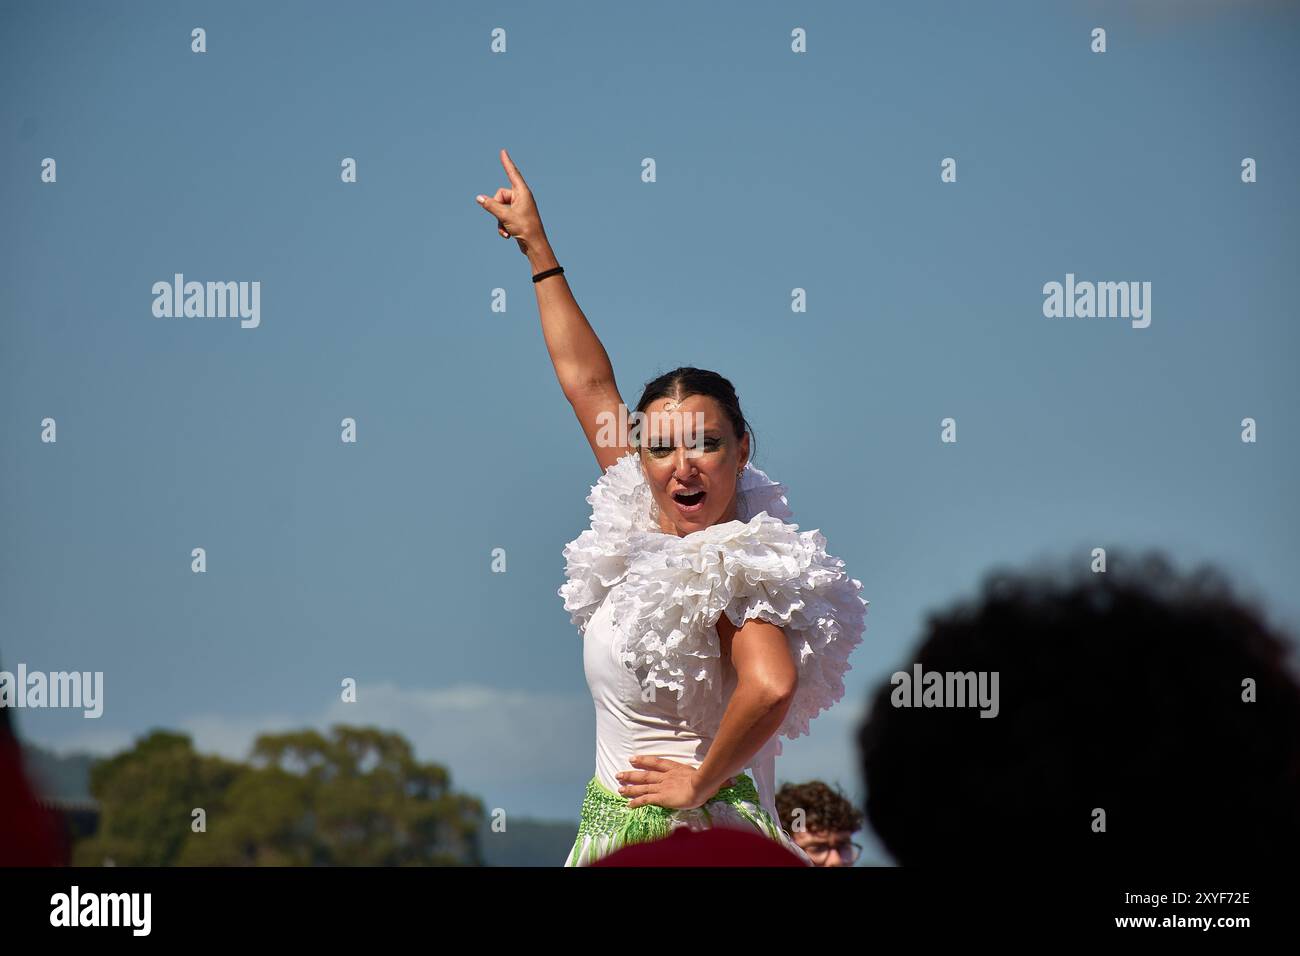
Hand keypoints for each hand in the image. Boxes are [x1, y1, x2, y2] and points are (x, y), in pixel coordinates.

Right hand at [474, 148, 546, 256]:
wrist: (534, 245)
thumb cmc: (524, 228)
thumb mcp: (505, 216)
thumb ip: (490, 205)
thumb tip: (478, 197)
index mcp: (522, 193)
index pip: (512, 173)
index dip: (506, 162)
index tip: (503, 151)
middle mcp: (522, 197)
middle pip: (500, 195)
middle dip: (497, 208)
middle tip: (504, 218)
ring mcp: (519, 207)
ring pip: (500, 207)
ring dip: (500, 220)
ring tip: (507, 230)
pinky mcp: (517, 216)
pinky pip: (503, 216)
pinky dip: (503, 225)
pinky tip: (507, 235)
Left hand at [615, 755, 736, 810]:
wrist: (703, 784)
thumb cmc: (708, 779)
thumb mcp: (712, 777)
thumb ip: (719, 778)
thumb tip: (733, 780)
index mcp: (676, 769)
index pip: (657, 763)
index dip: (645, 760)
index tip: (634, 758)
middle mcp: (666, 776)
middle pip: (645, 774)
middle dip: (632, 774)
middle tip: (618, 773)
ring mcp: (663, 786)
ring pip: (642, 786)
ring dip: (629, 786)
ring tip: (618, 787)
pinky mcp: (661, 797)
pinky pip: (646, 799)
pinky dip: (636, 801)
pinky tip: (628, 804)